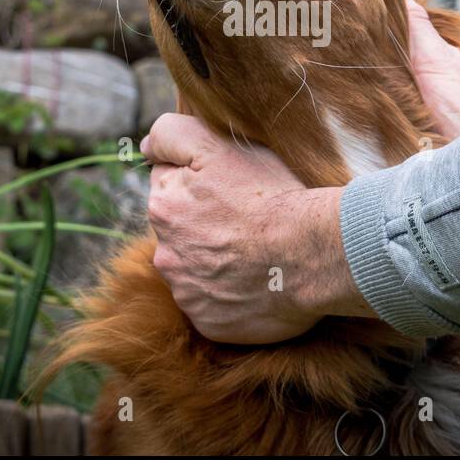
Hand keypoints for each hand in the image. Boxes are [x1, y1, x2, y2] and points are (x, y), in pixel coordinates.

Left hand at [141, 114, 371, 343]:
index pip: (170, 188)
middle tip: (247, 221)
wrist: (313, 254)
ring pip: (197, 270)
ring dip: (217, 262)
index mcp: (163, 208)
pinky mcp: (210, 324)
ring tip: (257, 255)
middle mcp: (165, 255)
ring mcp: (187, 294)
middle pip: (181, 232)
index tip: (230, 188)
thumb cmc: (272, 195)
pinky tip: (257, 282)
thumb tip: (147, 149)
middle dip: (205, 225)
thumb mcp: (219, 145)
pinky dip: (231, 296)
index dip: (201, 183)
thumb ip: (171, 136)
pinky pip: (215, 306)